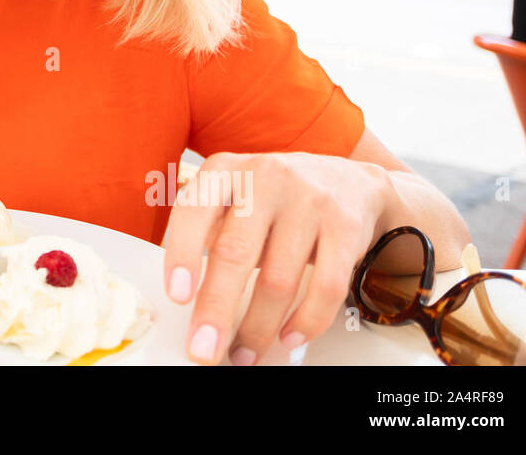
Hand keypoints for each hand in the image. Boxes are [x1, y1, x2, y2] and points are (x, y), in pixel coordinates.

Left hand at [163, 151, 391, 364]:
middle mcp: (264, 177)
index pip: (193, 211)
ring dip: (258, 328)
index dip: (182, 254)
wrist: (348, 180)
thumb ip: (210, 232)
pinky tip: (290, 337)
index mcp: (225, 170)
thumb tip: (190, 299)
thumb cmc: (275, 198)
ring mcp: (308, 200)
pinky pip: (326, 287)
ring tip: (245, 354)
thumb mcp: (235, 197)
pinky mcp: (345, 226)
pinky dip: (306, 321)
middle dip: (216, 309)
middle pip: (235, 253)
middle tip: (203, 350)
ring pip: (278, 279)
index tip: (177, 296)